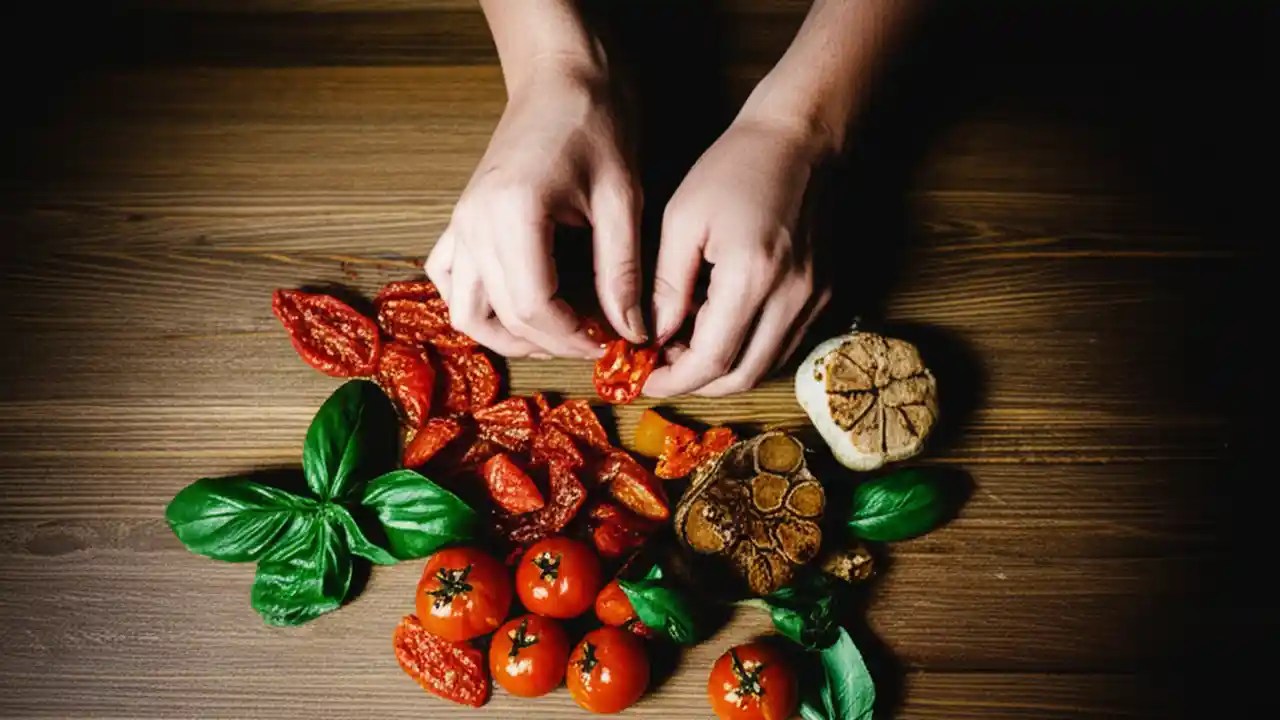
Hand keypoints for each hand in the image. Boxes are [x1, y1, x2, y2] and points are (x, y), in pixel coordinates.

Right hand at [426, 60, 644, 357]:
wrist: (562, 76)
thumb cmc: (596, 123)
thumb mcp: (622, 197)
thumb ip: (622, 270)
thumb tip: (632, 330)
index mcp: (514, 212)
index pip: (533, 307)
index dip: (572, 338)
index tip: (608, 342)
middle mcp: (474, 222)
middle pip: (502, 316)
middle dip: (552, 342)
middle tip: (595, 338)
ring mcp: (460, 222)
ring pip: (466, 311)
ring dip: (510, 336)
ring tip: (558, 332)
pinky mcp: (461, 220)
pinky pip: (451, 282)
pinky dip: (478, 307)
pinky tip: (520, 307)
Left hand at [644, 117, 832, 396]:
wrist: (802, 136)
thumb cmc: (737, 167)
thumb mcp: (682, 220)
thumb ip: (667, 286)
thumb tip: (654, 337)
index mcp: (753, 278)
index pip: (712, 361)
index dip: (674, 380)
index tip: (643, 378)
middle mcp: (793, 298)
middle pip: (743, 376)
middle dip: (697, 383)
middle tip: (661, 368)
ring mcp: (815, 299)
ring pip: (766, 365)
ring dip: (723, 368)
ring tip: (684, 345)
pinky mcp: (824, 293)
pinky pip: (783, 341)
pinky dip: (748, 347)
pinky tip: (718, 324)